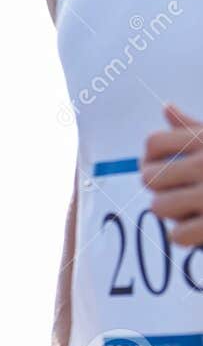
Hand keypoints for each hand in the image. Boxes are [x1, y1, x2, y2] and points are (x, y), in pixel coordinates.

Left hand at [141, 103, 202, 246]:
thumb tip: (166, 109)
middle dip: (160, 188)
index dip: (150, 158)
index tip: (160, 168)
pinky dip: (187, 237)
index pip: (153, 143)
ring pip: (159, 207)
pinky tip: (201, 230)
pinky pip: (178, 235)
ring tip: (190, 211)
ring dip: (172, 213)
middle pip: (149, 177)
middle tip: (178, 193)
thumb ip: (194, 128)